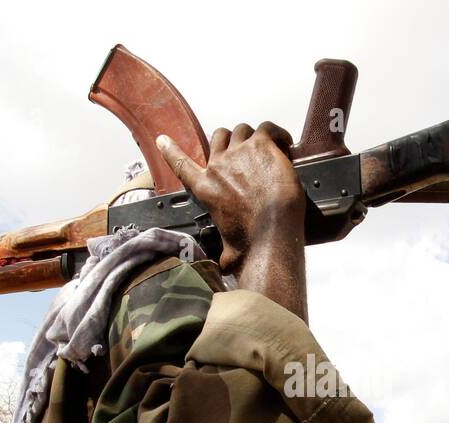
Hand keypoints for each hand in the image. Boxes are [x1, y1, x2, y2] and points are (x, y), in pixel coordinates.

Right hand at [157, 124, 306, 315]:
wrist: (272, 231)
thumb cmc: (251, 244)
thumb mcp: (229, 251)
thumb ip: (225, 254)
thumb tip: (225, 268)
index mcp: (206, 188)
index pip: (181, 164)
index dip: (171, 150)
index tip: (163, 139)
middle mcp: (218, 166)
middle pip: (219, 137)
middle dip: (232, 141)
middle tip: (248, 152)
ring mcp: (239, 153)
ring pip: (242, 129)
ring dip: (255, 136)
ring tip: (272, 149)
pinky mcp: (261, 146)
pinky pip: (268, 128)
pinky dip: (278, 133)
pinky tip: (286, 143)